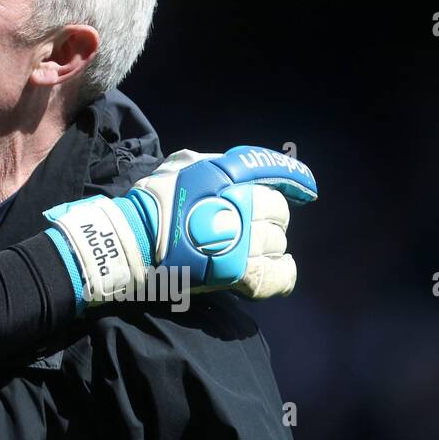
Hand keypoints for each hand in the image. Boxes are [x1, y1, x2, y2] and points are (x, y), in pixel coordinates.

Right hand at [43, 146, 316, 311]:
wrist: (131, 244)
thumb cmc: (152, 203)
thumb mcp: (181, 165)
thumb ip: (215, 164)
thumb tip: (245, 168)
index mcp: (225, 174)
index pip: (272, 169)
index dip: (296, 178)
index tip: (307, 190)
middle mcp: (240, 203)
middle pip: (278, 211)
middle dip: (268, 218)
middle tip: (245, 227)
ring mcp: (243, 239)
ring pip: (278, 242)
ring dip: (266, 246)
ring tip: (243, 250)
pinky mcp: (242, 272)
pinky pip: (281, 276)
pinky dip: (280, 275)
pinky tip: (268, 272)